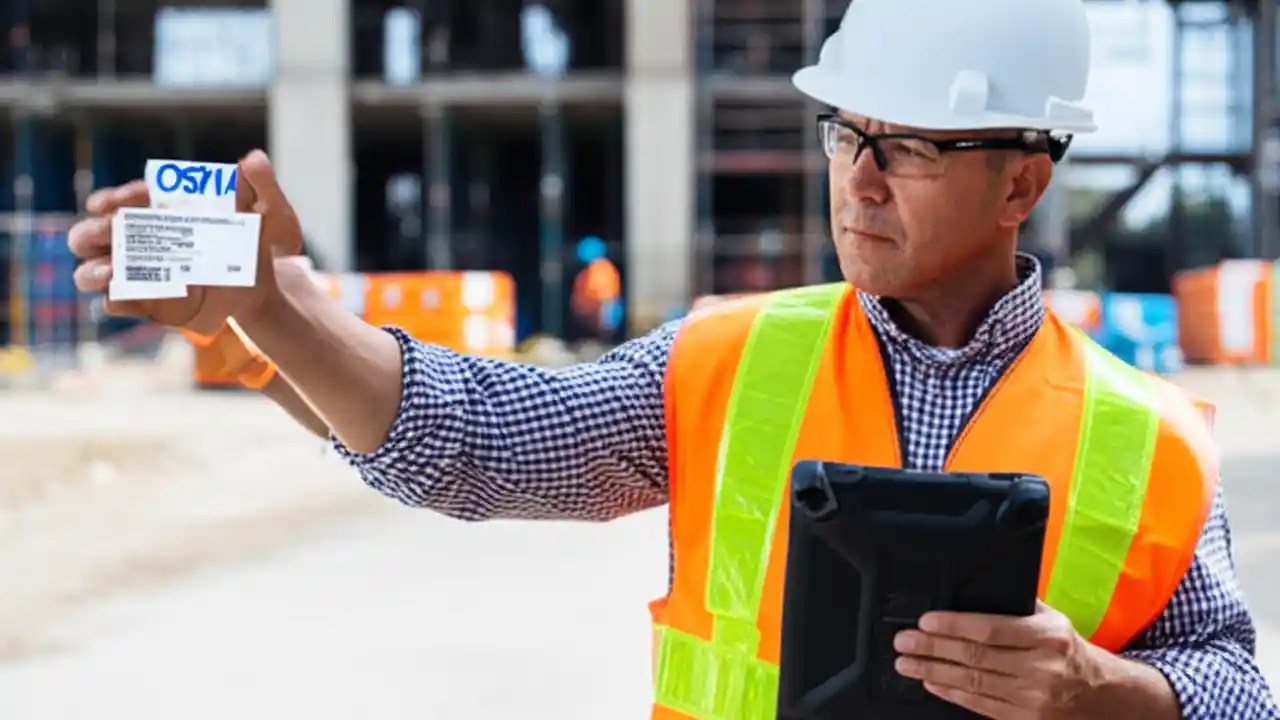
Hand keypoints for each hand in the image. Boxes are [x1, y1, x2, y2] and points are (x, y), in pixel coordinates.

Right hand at [68, 150, 302, 335]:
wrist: (262, 290)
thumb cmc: (255, 245)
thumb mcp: (266, 213)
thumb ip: (261, 185)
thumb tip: (253, 158)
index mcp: (159, 210)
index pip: (125, 199)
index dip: (117, 197)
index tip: (127, 199)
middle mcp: (140, 239)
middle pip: (94, 232)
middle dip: (94, 231)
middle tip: (112, 232)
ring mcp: (138, 272)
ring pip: (93, 268)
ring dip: (93, 269)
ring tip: (110, 271)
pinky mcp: (145, 302)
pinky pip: (115, 302)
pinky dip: (113, 301)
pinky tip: (119, 297)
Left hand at [893, 601, 1105, 718]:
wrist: (1104, 695)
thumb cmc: (1069, 650)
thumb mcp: (1053, 620)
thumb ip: (1019, 605)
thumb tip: (976, 586)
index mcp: (1047, 635)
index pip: (991, 628)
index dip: (953, 625)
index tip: (925, 621)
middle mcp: (1041, 666)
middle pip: (975, 656)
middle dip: (933, 648)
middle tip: (903, 642)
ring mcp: (1034, 697)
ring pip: (973, 683)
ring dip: (933, 672)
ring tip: (906, 663)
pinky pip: (981, 705)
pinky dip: (952, 693)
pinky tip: (931, 683)